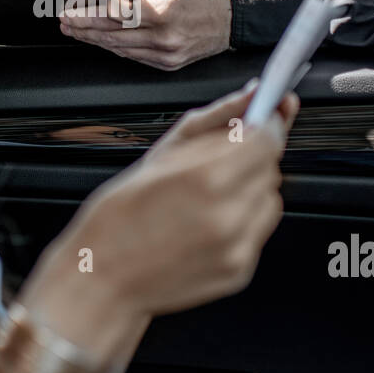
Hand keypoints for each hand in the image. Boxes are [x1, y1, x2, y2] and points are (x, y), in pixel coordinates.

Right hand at [18, 83, 300, 358]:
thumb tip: (253, 94)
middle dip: (251, 158)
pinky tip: (206, 223)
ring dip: (250, 190)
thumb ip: (216, 118)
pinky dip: (242, 221)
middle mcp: (229, 216)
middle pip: (271, 167)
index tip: (263, 119)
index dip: (268, 124)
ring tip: (207, 197)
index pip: (268, 139)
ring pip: (270, 199)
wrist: (102, 279)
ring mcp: (237, 248)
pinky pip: (258, 232)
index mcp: (207, 178)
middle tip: (214, 163)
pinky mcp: (239, 272)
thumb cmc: (120, 215)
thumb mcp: (162, 152)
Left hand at [59, 0, 231, 70]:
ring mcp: (167, 54)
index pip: (112, 15)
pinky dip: (117, 48)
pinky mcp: (171, 63)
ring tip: (78, 32)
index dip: (86, 16)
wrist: (235, 12)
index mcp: (161, 11)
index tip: (68, 13)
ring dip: (96, 40)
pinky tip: (103, 41)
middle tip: (66, 23)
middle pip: (112, 36)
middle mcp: (163, 37)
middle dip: (84, 30)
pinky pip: (136, 57)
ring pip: (121, 49)